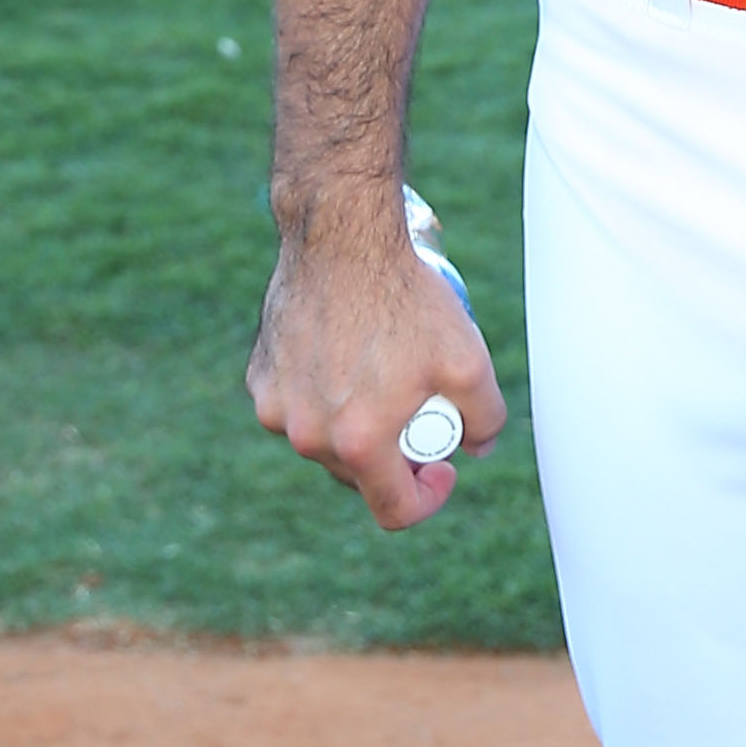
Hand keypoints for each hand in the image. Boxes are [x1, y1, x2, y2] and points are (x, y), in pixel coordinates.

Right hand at [247, 216, 506, 530]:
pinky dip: (321, 391)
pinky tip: (346, 351)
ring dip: (354, 423)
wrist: (342, 237)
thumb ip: (485, 417)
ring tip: (382, 371)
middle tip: (418, 407)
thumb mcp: (471, 359)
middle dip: (393, 455)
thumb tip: (477, 448)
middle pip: (359, 474)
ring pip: (325, 438)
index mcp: (358, 443)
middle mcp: (308, 435)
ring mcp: (277, 408)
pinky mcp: (260, 377)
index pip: (394, 509)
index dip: (428, 497)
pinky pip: (298, 403)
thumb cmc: (405, 296)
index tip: (443, 463)